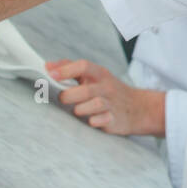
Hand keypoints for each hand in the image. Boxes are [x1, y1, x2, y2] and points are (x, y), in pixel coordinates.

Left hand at [46, 59, 164, 135]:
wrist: (139, 107)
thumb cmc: (109, 90)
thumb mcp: (95, 75)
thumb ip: (71, 69)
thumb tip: (48, 66)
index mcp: (100, 74)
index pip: (83, 66)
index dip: (66, 70)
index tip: (51, 75)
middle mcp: (106, 87)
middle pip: (85, 89)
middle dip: (68, 96)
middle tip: (64, 99)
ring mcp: (112, 103)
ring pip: (94, 105)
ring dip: (80, 110)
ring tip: (78, 111)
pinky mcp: (115, 119)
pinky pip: (102, 120)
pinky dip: (94, 121)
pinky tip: (92, 120)